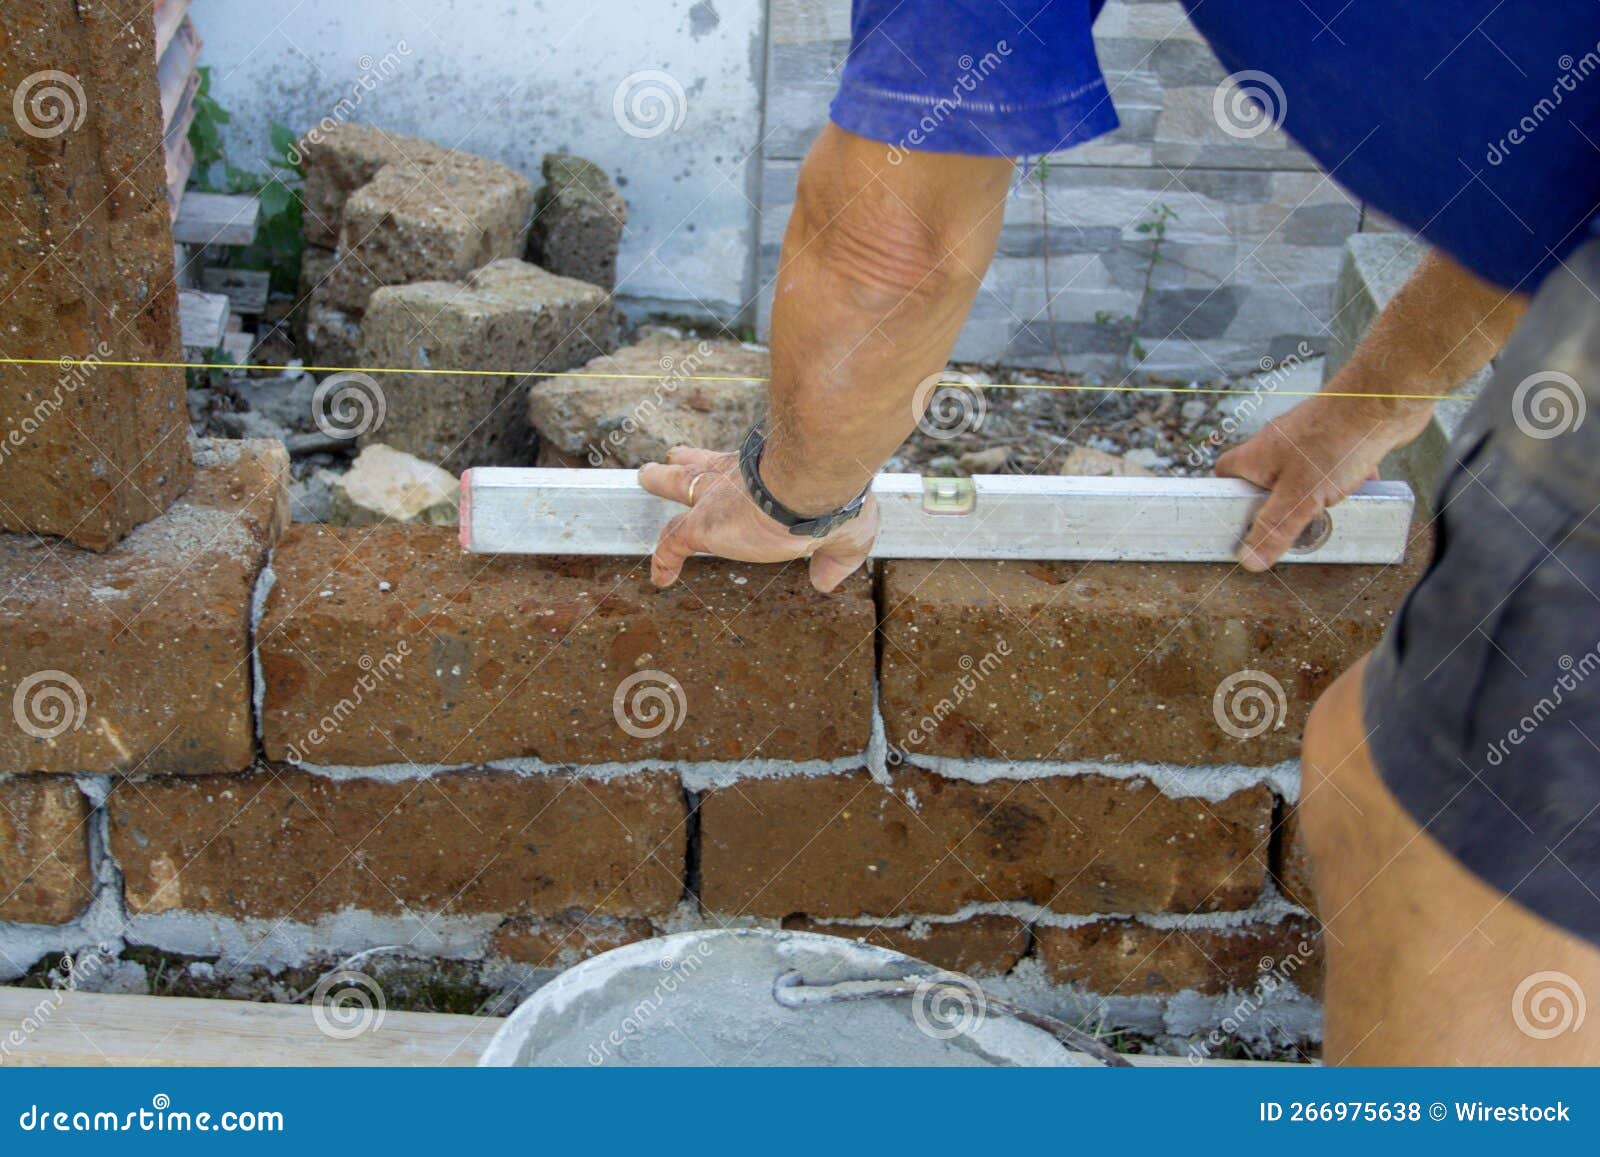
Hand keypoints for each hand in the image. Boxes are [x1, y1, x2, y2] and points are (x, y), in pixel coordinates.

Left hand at [637, 446, 878, 590]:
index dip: (730, 468)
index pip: (742, 470)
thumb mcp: (847, 536)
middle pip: (703, 466)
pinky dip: (662, 560)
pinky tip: (659, 578)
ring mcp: (715, 502)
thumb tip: (825, 581)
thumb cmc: (836, 504)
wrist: (814, 487)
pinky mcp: (701, 526)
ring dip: (659, 480)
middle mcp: (737, 481)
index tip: (725, 466)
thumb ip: (835, 559)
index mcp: (770, 478)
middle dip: (686, 462)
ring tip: (646, 475)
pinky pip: (671, 543)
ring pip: (677, 486)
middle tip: (670, 457)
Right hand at [1215, 394, 1430, 570]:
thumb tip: (1249, 560)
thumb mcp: (1300, 497)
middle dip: (1278, 505)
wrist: (1386, 398)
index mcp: (1257, 454)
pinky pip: (1332, 467)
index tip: (1239, 521)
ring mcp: (1309, 438)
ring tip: (1327, 511)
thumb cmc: (1337, 439)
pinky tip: (1359, 490)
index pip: (1225, 474)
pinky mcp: (1337, 436)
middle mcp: (1278, 442)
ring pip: (1301, 475)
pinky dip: (1342, 481)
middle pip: (1264, 479)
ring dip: (1313, 495)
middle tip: (1290, 525)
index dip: (1228, 497)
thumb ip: (1275, 529)